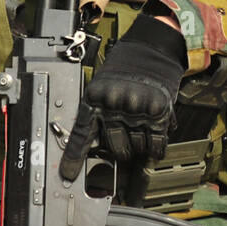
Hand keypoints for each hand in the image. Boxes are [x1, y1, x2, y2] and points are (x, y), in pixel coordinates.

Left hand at [60, 12, 187, 179]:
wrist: (151, 49)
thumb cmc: (126, 69)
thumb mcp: (103, 88)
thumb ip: (99, 114)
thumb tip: (96, 149)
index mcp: (95, 98)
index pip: (82, 135)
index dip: (74, 158)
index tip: (69, 176)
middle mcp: (114, 104)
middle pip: (116, 149)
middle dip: (122, 150)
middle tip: (126, 141)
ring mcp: (137, 108)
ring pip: (137, 148)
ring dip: (140, 146)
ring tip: (141, 129)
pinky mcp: (157, 110)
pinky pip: (156, 143)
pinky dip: (156, 148)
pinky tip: (155, 144)